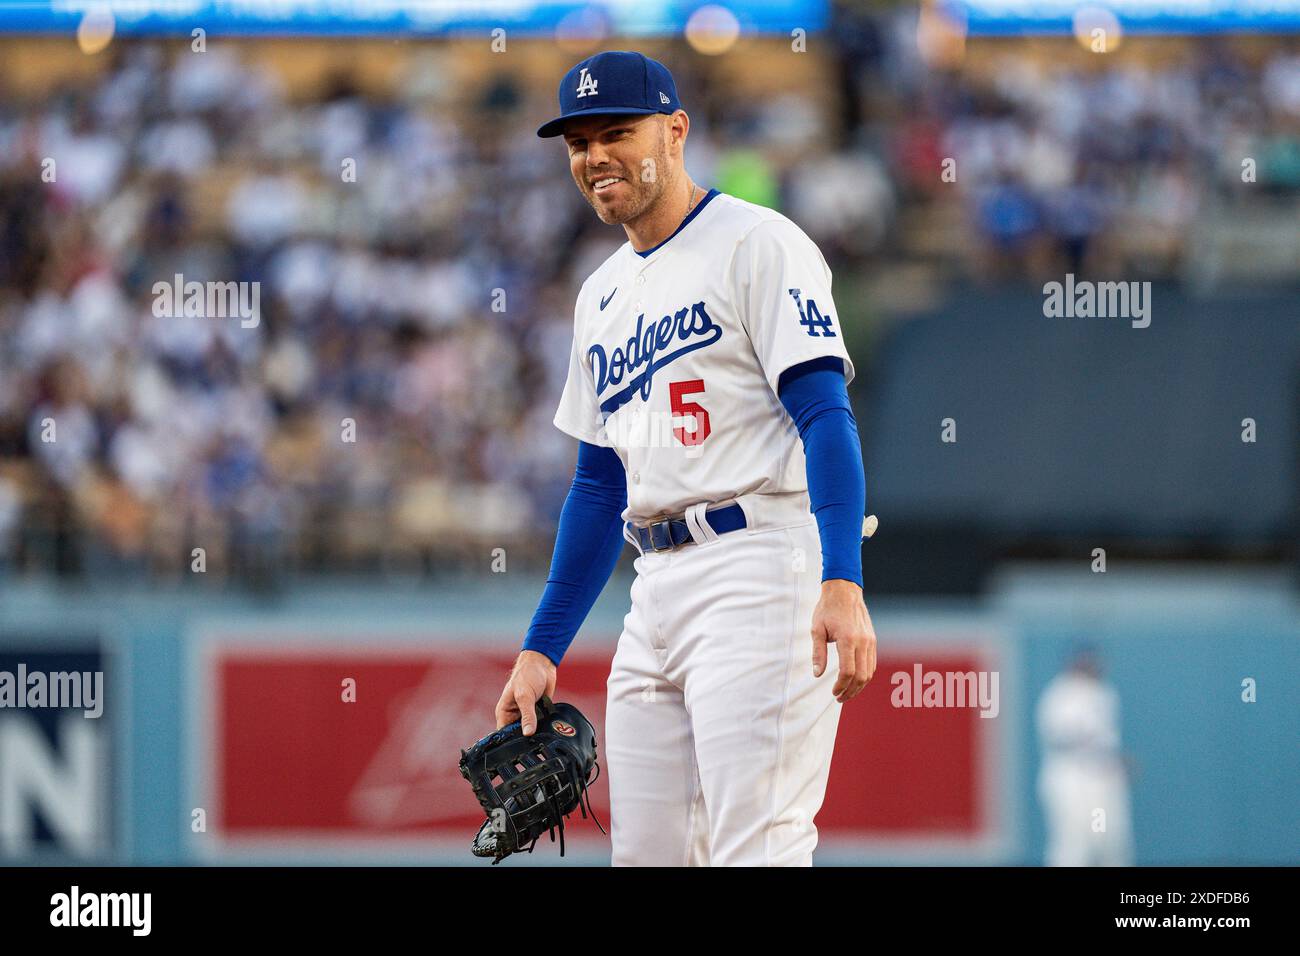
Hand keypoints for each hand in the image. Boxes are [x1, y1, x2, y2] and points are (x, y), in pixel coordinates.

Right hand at [495, 650, 557, 735]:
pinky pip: (542, 725)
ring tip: (543, 733)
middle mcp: (514, 716)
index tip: (521, 749)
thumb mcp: (525, 696)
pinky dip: (546, 725)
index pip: (504, 734)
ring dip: (538, 731)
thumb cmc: (527, 675)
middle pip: (519, 735)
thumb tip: (528, 733)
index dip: (511, 743)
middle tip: (535, 741)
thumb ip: (527, 715)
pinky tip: (549, 725)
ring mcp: (527, 715)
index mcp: (504, 713)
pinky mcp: (539, 713)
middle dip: (527, 737)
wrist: (543, 664)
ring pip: (533, 731)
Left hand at [811, 579, 876, 702]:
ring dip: (859, 686)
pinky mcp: (873, 640)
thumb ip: (818, 653)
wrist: (844, 591)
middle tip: (839, 698)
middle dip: (851, 691)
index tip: (833, 692)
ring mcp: (870, 641)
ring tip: (846, 692)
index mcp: (848, 639)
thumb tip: (817, 674)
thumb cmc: (827, 609)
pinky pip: (872, 663)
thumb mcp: (817, 630)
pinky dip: (865, 675)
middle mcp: (862, 642)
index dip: (841, 686)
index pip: (848, 671)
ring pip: (870, 672)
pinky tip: (854, 680)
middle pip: (862, 676)